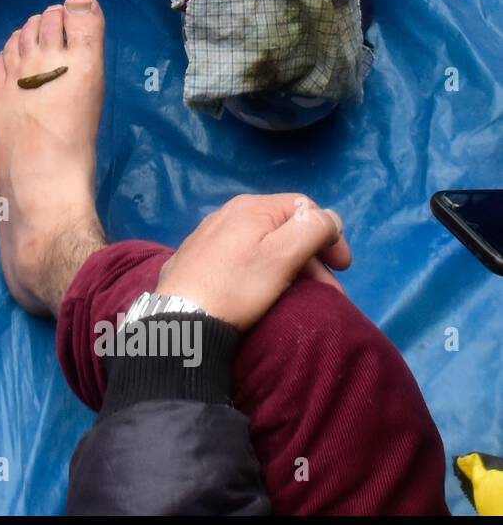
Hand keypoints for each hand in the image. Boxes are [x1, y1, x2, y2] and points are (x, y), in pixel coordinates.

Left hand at [157, 193, 350, 331]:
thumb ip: (313, 228)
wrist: (180, 317)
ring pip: (263, 245)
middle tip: (330, 292)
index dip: (329, 234)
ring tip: (304, 298)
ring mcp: (209, 236)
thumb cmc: (237, 285)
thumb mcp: (283, 254)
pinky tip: (265, 293)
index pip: (304, 207)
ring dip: (292, 268)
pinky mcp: (196, 259)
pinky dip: (263, 272)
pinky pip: (240, 258)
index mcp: (251, 206)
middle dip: (313, 259)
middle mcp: (227, 213)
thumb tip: (329, 217)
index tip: (343, 268)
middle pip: (284, 229)